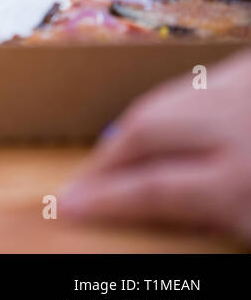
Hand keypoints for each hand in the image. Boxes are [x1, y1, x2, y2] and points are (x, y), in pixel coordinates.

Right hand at [61, 49, 250, 243]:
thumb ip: (211, 217)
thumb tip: (151, 208)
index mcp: (239, 180)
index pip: (151, 188)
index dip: (103, 198)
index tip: (66, 206)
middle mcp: (236, 124)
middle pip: (145, 128)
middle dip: (108, 156)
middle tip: (83, 181)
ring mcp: (243, 88)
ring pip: (167, 98)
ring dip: (137, 127)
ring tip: (119, 155)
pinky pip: (199, 83)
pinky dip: (178, 105)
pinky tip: (171, 127)